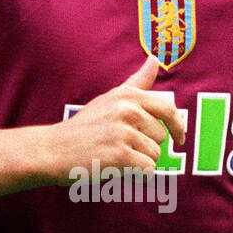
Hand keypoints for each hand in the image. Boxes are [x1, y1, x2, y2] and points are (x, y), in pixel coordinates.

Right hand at [47, 54, 186, 183]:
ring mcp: (124, 133)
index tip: (179, 138)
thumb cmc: (85, 126)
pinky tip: (116, 167)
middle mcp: (128, 111)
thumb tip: (155, 59)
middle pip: (161, 137)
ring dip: (139, 161)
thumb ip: (137, 83)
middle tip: (121, 146)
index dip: (177, 126)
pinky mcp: (121, 156)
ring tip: (115, 155)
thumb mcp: (110, 98)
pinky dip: (135, 173)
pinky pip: (147, 169)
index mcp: (129, 96)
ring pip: (155, 155)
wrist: (54, 149)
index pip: (168, 109)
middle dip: (147, 146)